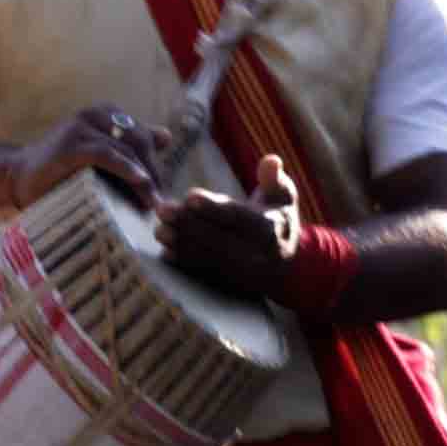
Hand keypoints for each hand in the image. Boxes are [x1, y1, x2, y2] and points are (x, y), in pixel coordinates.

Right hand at [5, 105, 163, 211]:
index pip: (143, 137)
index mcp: (104, 114)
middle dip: (154, 172)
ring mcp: (81, 127)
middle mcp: (94, 114)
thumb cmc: (60, 171)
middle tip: (160, 203)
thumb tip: (166, 135)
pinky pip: (107, 154)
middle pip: (139, 141)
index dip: (155, 164)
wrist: (17, 178)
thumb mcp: (99, 155)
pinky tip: (140, 182)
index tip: (161, 193)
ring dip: (145, 177)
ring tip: (152, 202)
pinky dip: (127, 169)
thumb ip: (128, 145)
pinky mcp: (71, 145)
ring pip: (127, 148)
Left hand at [157, 153, 304, 300]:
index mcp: (271, 230)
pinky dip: (185, 265)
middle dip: (189, 225)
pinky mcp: (231, 285)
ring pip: (209, 259)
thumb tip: (272, 160)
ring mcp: (244, 274)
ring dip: (182, 245)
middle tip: (162, 210)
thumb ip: (275, 179)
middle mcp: (258, 256)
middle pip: (219, 239)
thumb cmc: (278, 219)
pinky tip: (165, 253)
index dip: (214, 207)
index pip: (239, 217)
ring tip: (159, 231)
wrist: (286, 264)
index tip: (190, 196)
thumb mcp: (283, 197)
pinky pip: (205, 275)